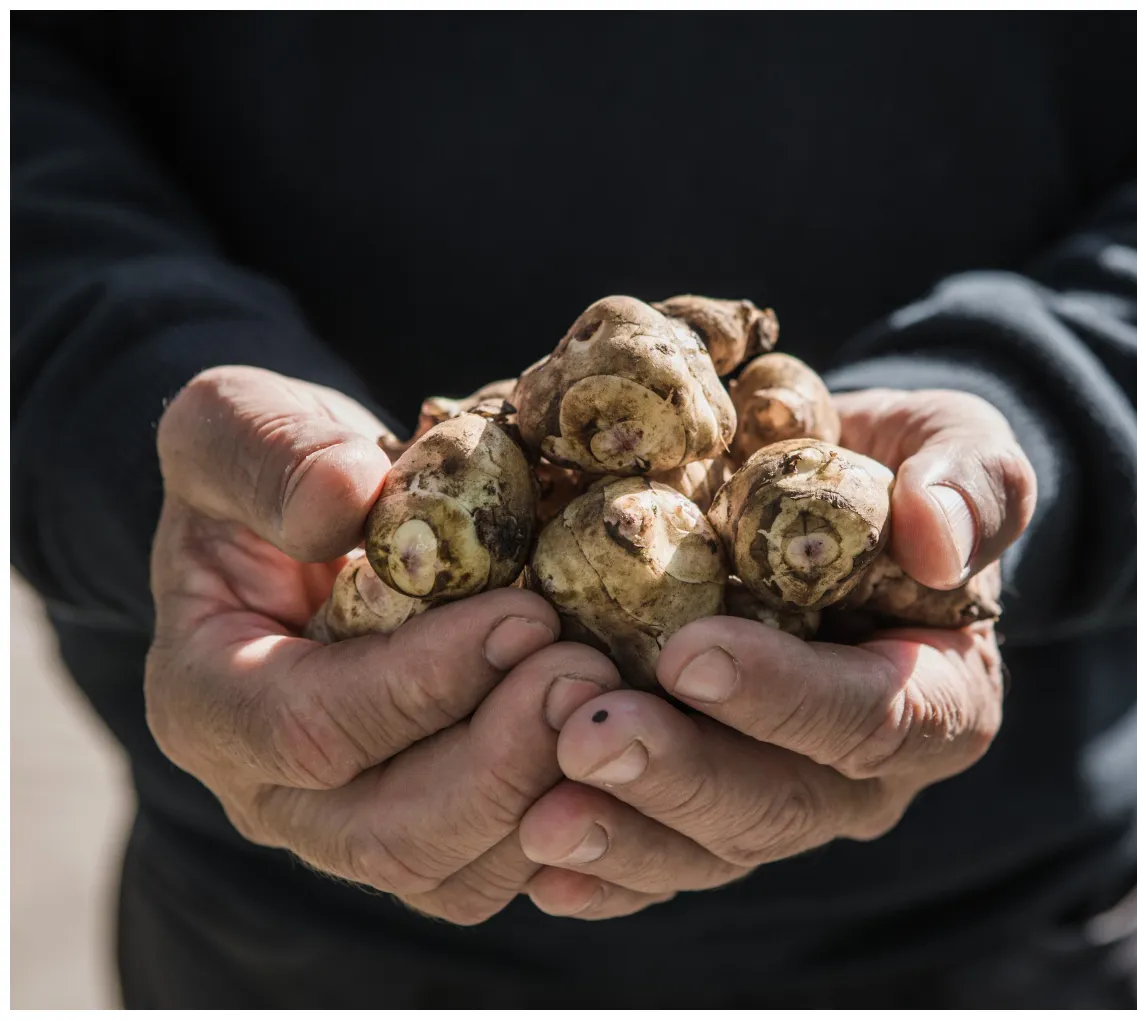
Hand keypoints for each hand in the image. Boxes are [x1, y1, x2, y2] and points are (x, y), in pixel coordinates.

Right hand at [148, 365, 620, 924]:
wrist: (311, 522)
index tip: (526, 616)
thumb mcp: (236, 424)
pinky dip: (565, 823)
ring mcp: (347, 825)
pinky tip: (617, 742)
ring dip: (543, 798)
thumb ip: (268, 456)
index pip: (310, 726)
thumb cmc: (266, 472)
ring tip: (615, 699)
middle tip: (589, 673)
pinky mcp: (422, 830)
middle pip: (387, 836)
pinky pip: (492, 869)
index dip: (424, 682)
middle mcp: (270, 791)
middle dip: (500, 761)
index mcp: (208, 699)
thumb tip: (349, 501)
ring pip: (450, 875)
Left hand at [516, 388, 1035, 918]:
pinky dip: (601, 875)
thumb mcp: (955, 447)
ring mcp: (781, 803)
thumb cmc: (891, 474)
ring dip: (625, 837)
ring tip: (541, 815)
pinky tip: (535, 865)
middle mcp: (861, 776)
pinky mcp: (710, 816)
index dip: (785, 697)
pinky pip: (660, 866)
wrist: (821, 516)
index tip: (690, 654)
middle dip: (681, 777)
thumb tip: (936, 538)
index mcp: (938, 696)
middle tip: (588, 737)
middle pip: (780, 804)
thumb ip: (972, 481)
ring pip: (710, 851)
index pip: (874, 716)